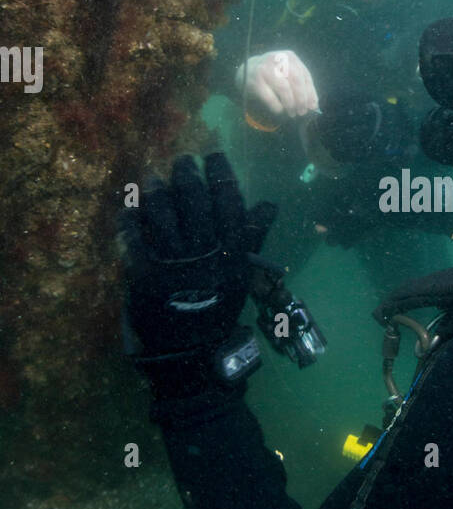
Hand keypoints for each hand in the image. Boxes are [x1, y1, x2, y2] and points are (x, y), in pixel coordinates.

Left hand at [121, 153, 275, 367]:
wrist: (191, 353)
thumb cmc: (218, 309)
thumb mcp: (242, 275)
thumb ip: (252, 238)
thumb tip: (268, 204)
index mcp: (232, 252)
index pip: (229, 201)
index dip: (220, 174)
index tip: (213, 156)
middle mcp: (204, 253)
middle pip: (194, 200)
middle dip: (186, 174)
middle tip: (182, 161)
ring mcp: (172, 264)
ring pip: (162, 213)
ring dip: (156, 190)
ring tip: (152, 178)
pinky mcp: (143, 276)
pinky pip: (133, 238)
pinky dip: (129, 219)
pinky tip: (128, 207)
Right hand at [236, 50, 318, 120]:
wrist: (247, 70)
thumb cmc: (274, 74)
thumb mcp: (287, 73)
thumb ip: (300, 85)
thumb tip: (313, 105)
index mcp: (289, 56)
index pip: (304, 75)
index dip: (310, 92)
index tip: (313, 106)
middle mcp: (278, 59)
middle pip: (296, 79)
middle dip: (301, 98)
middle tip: (302, 111)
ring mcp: (265, 68)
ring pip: (284, 88)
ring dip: (290, 103)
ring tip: (292, 113)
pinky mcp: (255, 81)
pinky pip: (270, 97)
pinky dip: (277, 106)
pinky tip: (280, 110)